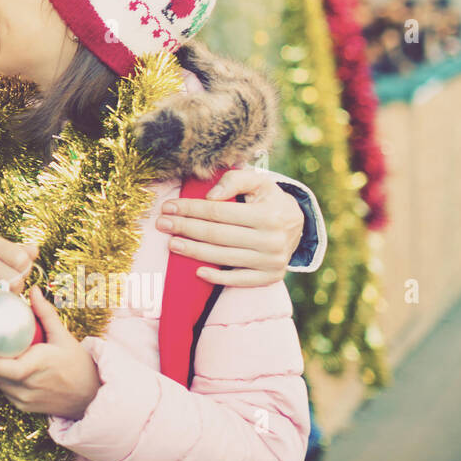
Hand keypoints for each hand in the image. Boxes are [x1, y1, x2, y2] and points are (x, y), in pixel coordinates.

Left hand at [0, 287, 99, 419]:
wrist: (90, 397)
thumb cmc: (78, 364)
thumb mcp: (64, 337)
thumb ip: (46, 314)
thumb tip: (33, 290)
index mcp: (38, 369)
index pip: (9, 369)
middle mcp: (28, 387)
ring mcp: (24, 399)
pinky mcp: (22, 406)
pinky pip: (2, 389)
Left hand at [154, 167, 304, 286]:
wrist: (298, 224)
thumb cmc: (269, 199)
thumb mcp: (259, 181)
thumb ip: (234, 180)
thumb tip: (210, 196)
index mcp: (268, 215)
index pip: (219, 212)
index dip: (191, 209)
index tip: (169, 207)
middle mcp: (272, 240)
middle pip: (217, 235)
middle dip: (185, 228)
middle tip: (162, 224)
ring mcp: (272, 261)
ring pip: (224, 257)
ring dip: (194, 251)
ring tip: (172, 243)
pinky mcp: (271, 277)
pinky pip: (240, 280)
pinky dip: (218, 278)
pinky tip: (197, 272)